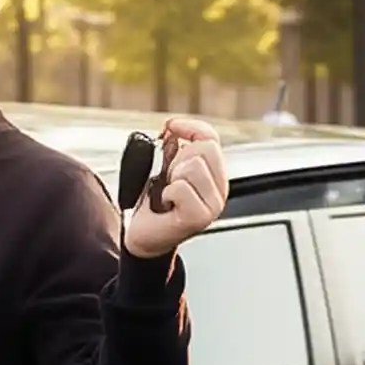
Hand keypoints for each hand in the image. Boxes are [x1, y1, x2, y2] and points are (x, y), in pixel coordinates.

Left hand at [124, 117, 228, 258]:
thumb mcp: (165, 170)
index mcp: (214, 173)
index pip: (211, 137)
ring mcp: (213, 205)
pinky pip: (180, 188)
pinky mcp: (200, 217)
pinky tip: (167, 204)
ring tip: (168, 192)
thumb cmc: (154, 204)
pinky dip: (167, 193)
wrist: (144, 237)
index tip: (169, 126)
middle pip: (203, 149)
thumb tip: (172, 128)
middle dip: (178, 157)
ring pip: (192, 167)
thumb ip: (173, 150)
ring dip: (172, 177)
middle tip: (168, 178)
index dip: (190, 127)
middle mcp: (219, 189)